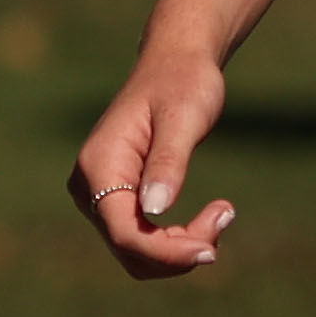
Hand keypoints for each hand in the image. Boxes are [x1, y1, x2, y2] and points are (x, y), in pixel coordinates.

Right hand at [68, 50, 237, 278]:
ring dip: (179, 248)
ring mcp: (98, 195)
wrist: (175, 64)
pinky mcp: (116, 199)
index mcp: (99, 165)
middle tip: (226, 214)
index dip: (166, 252)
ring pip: (136, 252)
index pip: (124, 233)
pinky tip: (210, 216)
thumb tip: (153, 209)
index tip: (212, 248)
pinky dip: (176, 240)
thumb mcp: (183, 118)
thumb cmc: (182, 83)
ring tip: (222, 212)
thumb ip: (168, 162)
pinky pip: (143, 238)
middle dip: (179, 250)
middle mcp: (88, 186)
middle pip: (129, 248)